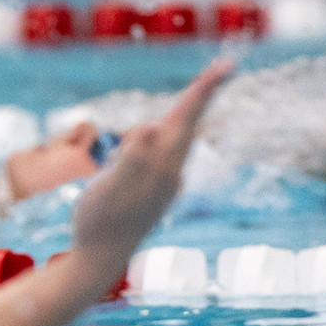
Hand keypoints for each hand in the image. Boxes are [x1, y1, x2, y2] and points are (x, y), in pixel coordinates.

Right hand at [70, 60, 233, 261]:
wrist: (100, 261)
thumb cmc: (98, 222)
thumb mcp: (109, 187)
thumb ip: (132, 157)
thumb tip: (153, 127)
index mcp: (162, 166)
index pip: (186, 117)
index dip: (205, 89)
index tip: (226, 65)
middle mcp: (170, 172)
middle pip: (190, 125)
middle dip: (204, 95)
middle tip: (223, 68)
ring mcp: (163, 183)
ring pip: (180, 140)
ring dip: (190, 114)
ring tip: (200, 92)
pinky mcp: (153, 191)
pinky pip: (167, 152)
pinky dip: (173, 133)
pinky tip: (164, 134)